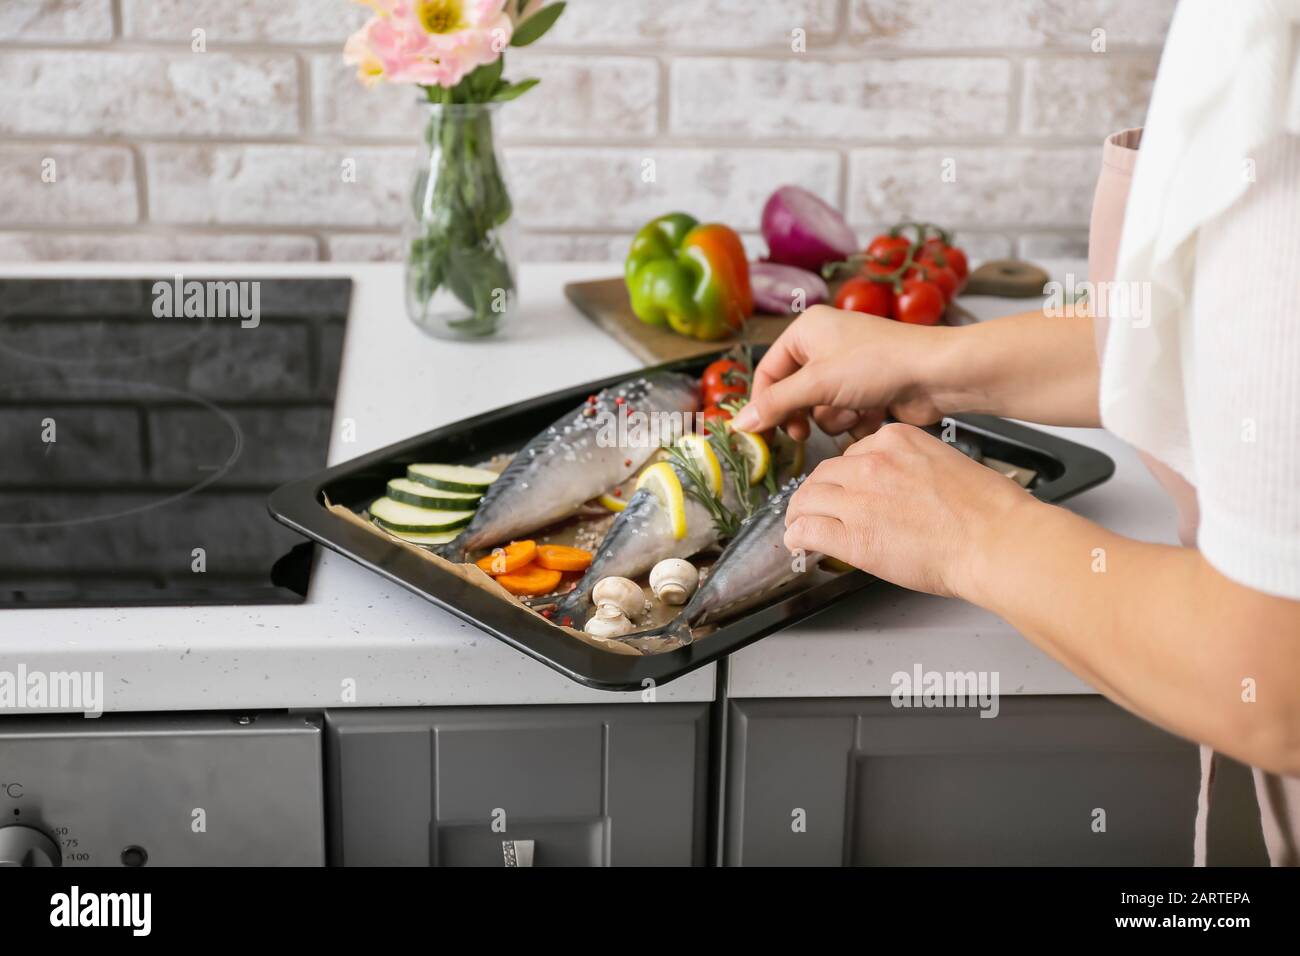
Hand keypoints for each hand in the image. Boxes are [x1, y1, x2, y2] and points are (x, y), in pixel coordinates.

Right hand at [730, 304, 958, 440]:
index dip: (763, 404)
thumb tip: (739, 423)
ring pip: (819, 408)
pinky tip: (874, 413)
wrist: (936, 374)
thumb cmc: (877, 364)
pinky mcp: (868, 389)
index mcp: (807, 330)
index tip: (761, 434)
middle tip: (802, 434)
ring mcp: (847, 368)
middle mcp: (824, 345)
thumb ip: (775, 404)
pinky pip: (844, 414)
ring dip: (834, 418)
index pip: (768, 372)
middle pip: (792, 393)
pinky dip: (856, 420)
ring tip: (855, 410)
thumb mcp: (817, 384)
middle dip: (803, 414)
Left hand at [784, 423, 1033, 597]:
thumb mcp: (943, 465)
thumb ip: (909, 469)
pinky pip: (807, 529)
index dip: (844, 477)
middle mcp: (871, 463)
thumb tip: (893, 489)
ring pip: (807, 499)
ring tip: (799, 525)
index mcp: (895, 441)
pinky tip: (799, 541)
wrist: (995, 540)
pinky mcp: (852, 535)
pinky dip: (798, 536)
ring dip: (800, 513)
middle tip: (814, 508)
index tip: (844, 489)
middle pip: (823, 474)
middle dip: (817, 493)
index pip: (851, 454)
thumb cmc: (986, 511)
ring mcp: (858, 498)